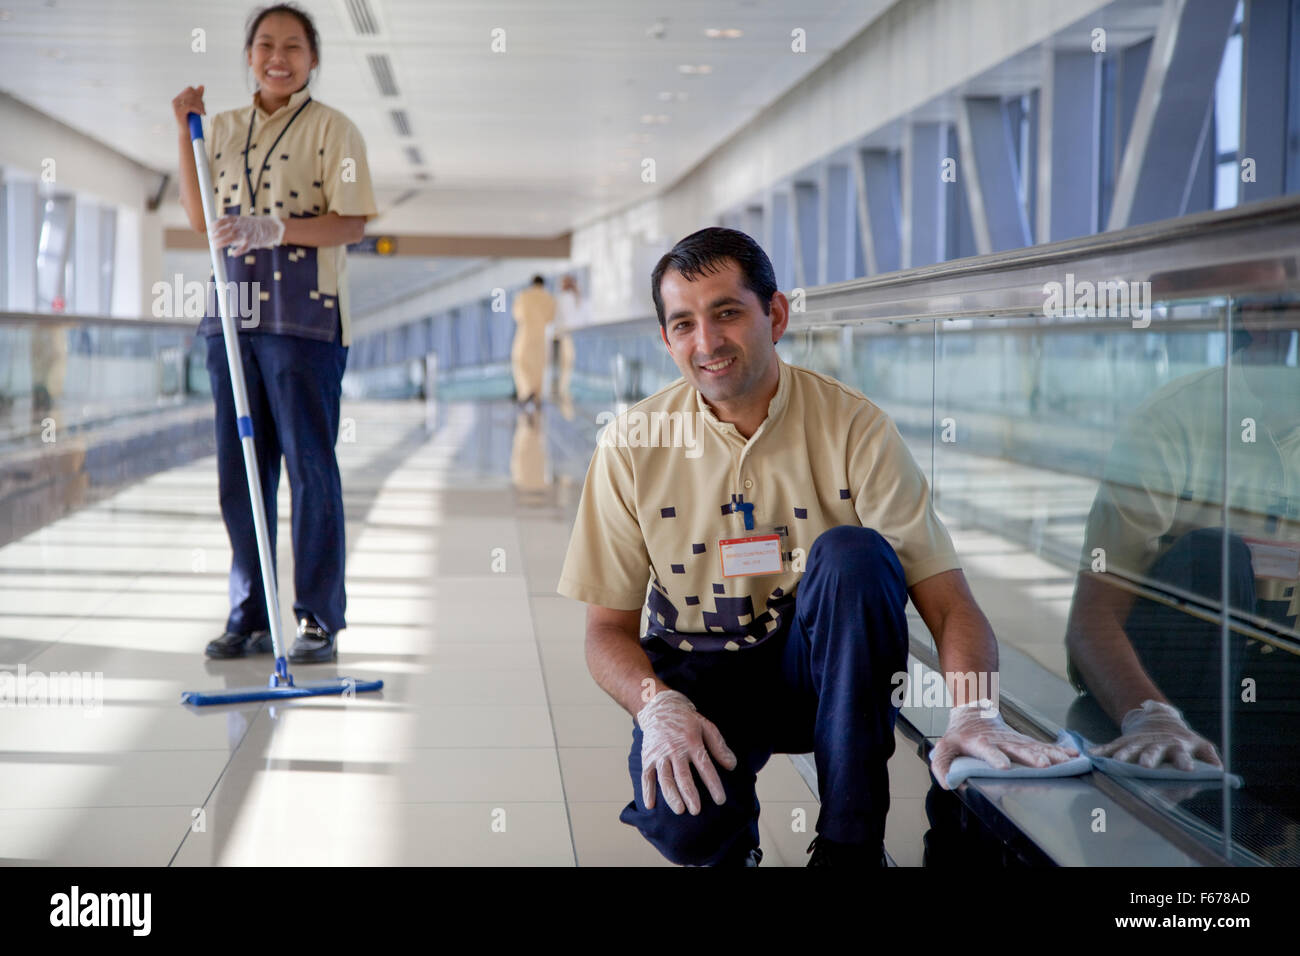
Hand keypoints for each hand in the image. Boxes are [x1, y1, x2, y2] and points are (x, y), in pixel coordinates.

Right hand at [172, 85, 205, 130]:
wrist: (188, 133)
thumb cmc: (192, 121)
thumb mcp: (196, 107)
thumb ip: (198, 97)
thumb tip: (201, 86)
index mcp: (178, 99)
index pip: (190, 89)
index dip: (198, 95)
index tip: (202, 104)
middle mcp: (175, 101)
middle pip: (191, 93)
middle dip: (200, 100)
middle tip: (203, 109)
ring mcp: (176, 106)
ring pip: (191, 100)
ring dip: (200, 106)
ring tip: (203, 112)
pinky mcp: (178, 112)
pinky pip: (190, 106)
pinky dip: (198, 109)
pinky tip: (201, 114)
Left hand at [210, 215, 285, 255]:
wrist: (271, 226)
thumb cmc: (253, 226)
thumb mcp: (241, 221)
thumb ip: (231, 226)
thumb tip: (219, 236)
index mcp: (236, 219)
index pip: (223, 220)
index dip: (215, 224)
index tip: (209, 229)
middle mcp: (240, 225)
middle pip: (226, 229)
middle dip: (217, 234)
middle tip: (211, 240)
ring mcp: (246, 232)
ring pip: (233, 237)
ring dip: (223, 242)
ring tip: (216, 246)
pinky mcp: (253, 241)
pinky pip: (245, 246)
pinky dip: (239, 251)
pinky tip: (234, 254)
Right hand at [636, 689, 737, 814]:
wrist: (660, 707)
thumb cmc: (687, 720)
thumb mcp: (706, 726)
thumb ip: (719, 746)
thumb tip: (732, 766)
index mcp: (692, 742)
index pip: (705, 767)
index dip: (713, 784)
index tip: (720, 800)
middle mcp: (675, 750)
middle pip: (683, 776)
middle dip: (690, 795)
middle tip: (696, 811)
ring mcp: (659, 754)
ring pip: (665, 778)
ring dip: (671, 796)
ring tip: (680, 810)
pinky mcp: (647, 757)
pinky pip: (646, 776)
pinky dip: (647, 791)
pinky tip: (650, 805)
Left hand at [930, 700, 1078, 788]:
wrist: (974, 714)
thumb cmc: (960, 735)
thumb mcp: (943, 747)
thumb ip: (941, 765)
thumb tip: (946, 783)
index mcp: (979, 742)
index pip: (987, 750)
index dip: (995, 757)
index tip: (1003, 767)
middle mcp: (1000, 741)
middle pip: (1017, 749)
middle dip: (1031, 757)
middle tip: (1044, 766)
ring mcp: (1014, 741)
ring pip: (1034, 747)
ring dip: (1050, 755)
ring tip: (1065, 762)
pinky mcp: (1025, 742)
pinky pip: (1043, 747)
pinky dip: (1059, 752)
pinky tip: (1073, 756)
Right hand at [1089, 699, 1221, 770]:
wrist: (1160, 719)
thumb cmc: (1184, 740)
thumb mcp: (1200, 745)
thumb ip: (1210, 758)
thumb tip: (1221, 772)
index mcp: (1178, 745)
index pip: (1182, 754)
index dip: (1184, 761)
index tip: (1188, 769)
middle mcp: (1157, 743)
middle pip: (1153, 751)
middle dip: (1149, 758)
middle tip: (1145, 766)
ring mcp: (1140, 741)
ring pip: (1130, 748)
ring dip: (1124, 755)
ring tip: (1115, 762)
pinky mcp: (1126, 741)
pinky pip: (1113, 746)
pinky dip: (1102, 750)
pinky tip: (1092, 754)